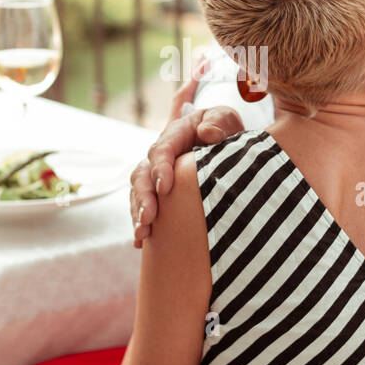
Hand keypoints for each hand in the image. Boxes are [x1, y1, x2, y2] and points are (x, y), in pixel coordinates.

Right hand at [131, 55, 243, 246]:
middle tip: (149, 218)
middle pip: (142, 175)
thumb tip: (207, 133)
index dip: (160, 168)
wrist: (227, 146)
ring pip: (138, 194)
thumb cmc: (225, 130)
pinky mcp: (158, 195)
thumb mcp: (226, 119)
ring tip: (142, 234)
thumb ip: (218, 122)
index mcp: (175, 135)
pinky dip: (141, 225)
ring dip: (138, 214)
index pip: (161, 150)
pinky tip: (141, 245)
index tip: (164, 188)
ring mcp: (156, 176)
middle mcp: (160, 156)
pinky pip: (143, 209)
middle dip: (144, 198)